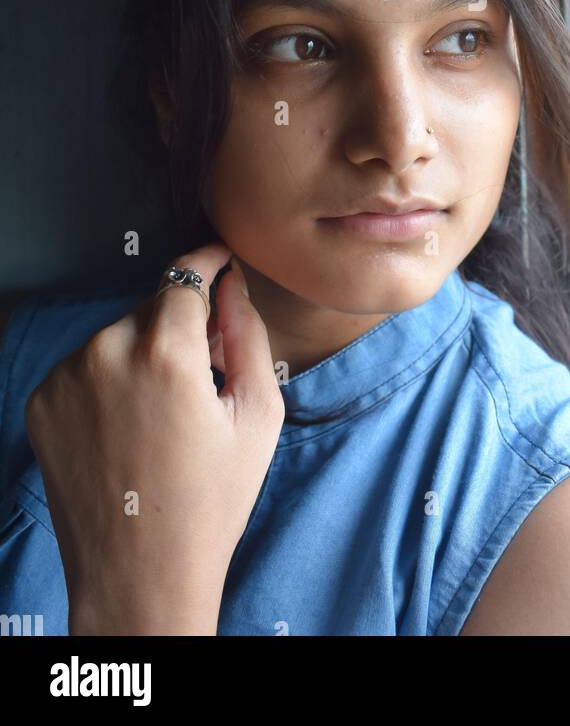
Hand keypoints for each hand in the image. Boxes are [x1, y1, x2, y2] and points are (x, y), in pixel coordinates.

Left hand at [23, 243, 284, 634]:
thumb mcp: (258, 414)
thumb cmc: (210, 503)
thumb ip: (248, 334)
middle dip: (180, 324)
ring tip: (165, 412)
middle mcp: (106, 352)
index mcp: (165, 351)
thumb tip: (233, 284)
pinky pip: (85, 367)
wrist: (140, 577)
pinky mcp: (42, 403)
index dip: (207, 263)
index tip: (220, 261)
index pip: (184, 273)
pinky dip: (109, 380)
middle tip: (205, 371)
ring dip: (142, 352)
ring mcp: (67, 378)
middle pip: (152, 307)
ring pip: (117, 335)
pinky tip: (129, 427)